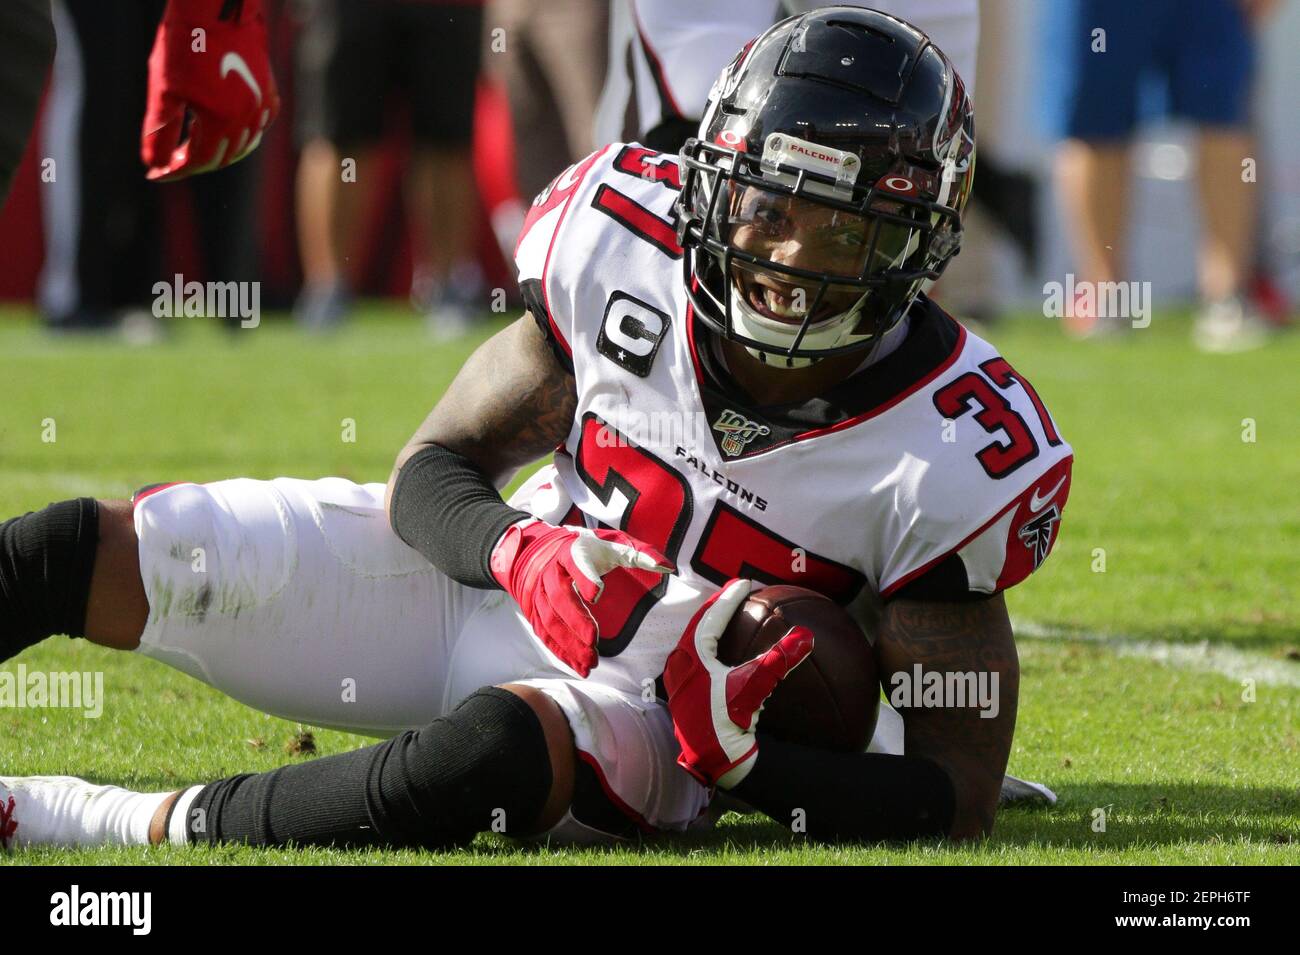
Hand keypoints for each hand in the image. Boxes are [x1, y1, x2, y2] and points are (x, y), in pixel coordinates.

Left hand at [141, 0, 278, 180]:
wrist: (218, 7)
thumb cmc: (187, 43)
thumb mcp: (165, 89)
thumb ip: (159, 130)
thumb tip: (154, 164)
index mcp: (221, 122)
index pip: (197, 161)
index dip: (174, 170)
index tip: (155, 173)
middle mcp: (247, 122)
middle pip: (220, 158)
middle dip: (194, 163)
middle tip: (171, 160)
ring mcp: (262, 110)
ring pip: (241, 146)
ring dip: (218, 151)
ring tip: (194, 146)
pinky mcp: (270, 95)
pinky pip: (257, 127)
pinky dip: (240, 134)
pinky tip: (225, 128)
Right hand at [490, 519, 672, 676]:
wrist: (541, 552)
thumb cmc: (587, 551)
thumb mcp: (612, 545)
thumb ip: (640, 554)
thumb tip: (668, 567)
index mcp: (571, 552)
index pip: (576, 563)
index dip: (586, 577)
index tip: (598, 594)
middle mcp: (552, 573)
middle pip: (560, 597)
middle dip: (576, 620)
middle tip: (593, 641)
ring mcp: (540, 594)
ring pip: (550, 620)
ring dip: (569, 642)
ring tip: (590, 661)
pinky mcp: (536, 611)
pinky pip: (545, 634)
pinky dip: (560, 651)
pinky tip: (577, 666)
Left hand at [663, 579, 813, 788]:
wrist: (713, 760)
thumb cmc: (728, 722)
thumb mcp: (755, 687)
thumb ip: (779, 660)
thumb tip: (806, 635)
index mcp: (691, 656)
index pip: (711, 617)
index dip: (729, 598)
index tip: (744, 583)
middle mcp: (678, 664)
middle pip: (697, 626)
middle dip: (716, 608)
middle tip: (733, 594)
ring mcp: (678, 680)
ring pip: (693, 643)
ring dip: (709, 627)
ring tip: (727, 617)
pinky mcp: (683, 695)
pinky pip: (695, 660)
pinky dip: (710, 649)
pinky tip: (725, 654)